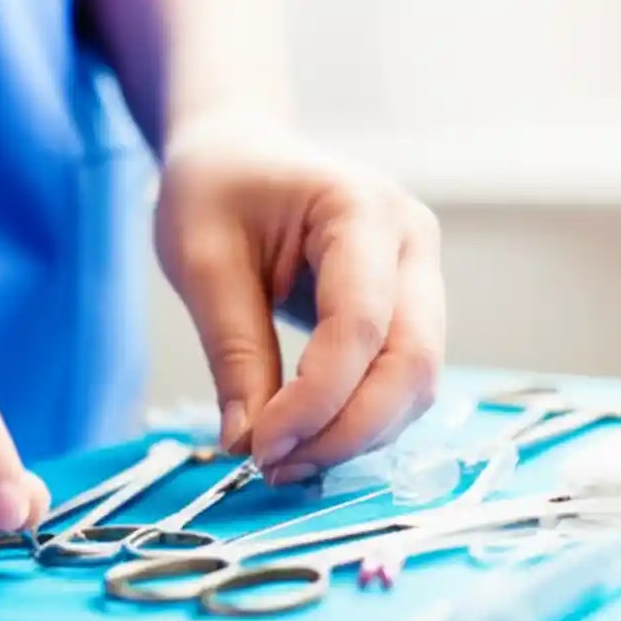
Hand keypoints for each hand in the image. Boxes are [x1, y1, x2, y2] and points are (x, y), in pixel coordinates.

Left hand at [155, 112, 445, 483]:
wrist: (235, 151)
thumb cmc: (213, 189)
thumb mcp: (201, 262)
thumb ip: (233, 351)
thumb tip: (247, 444)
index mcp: (361, 209)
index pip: (359, 325)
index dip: (315, 400)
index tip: (258, 447)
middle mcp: (411, 241)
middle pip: (411, 362)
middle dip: (346, 431)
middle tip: (275, 470)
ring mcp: (419, 275)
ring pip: (415, 382)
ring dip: (355, 436)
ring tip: (281, 461)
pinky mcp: (407, 309)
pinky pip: (399, 380)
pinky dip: (358, 421)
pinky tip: (304, 441)